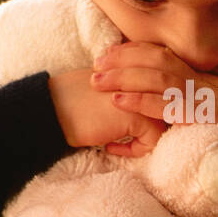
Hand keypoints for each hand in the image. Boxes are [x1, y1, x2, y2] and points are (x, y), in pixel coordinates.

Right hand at [48, 67, 168, 156]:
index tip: (120, 123)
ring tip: (115, 143)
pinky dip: (134, 150)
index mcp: (137, 66)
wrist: (53, 109)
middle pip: (165, 110)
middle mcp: (144, 77)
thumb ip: (127, 90)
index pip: (160, 93)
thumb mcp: (107, 89)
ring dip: (142, 139)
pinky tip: (109, 147)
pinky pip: (153, 140)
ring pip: (162, 125)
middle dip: (150, 128)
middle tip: (124, 138)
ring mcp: (143, 95)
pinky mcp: (139, 115)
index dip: (145, 112)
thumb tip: (145, 111)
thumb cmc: (74, 101)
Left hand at [89, 42, 217, 166]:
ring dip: (123, 76)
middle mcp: (206, 82)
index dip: (139, 54)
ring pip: (156, 77)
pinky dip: (141, 100)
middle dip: (123, 60)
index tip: (115, 53)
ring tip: (96, 77)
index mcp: (212, 78)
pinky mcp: (209, 112)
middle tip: (97, 61)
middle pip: (156, 61)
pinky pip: (169, 103)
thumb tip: (205, 104)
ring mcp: (207, 95)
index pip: (168, 58)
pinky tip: (118, 99)